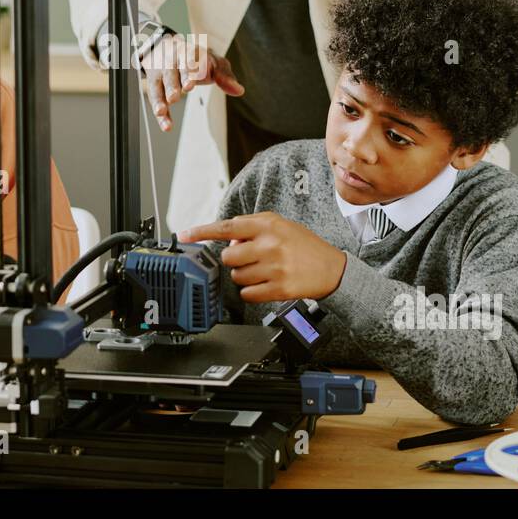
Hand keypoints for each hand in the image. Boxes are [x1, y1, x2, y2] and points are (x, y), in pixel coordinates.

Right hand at [141, 33, 244, 130]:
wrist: (167, 48)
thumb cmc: (196, 59)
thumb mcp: (213, 62)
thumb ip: (224, 75)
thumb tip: (239, 90)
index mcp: (188, 52)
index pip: (188, 59)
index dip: (189, 71)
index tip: (190, 84)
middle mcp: (171, 61)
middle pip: (170, 72)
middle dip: (172, 84)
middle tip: (175, 97)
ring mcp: (160, 73)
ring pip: (158, 85)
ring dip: (159, 99)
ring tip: (161, 111)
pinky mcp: (154, 86)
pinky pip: (156, 100)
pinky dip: (160, 115)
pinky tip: (166, 126)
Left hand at [180, 212, 346, 302]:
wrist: (332, 269)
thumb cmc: (304, 246)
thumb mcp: (281, 226)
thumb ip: (252, 227)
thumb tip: (227, 238)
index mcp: (268, 225)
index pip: (227, 227)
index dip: (202, 231)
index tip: (185, 234)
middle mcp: (270, 244)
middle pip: (228, 256)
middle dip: (234, 259)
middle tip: (251, 258)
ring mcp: (274, 268)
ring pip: (237, 277)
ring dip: (244, 276)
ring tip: (264, 271)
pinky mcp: (279, 289)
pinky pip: (247, 294)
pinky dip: (252, 291)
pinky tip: (266, 284)